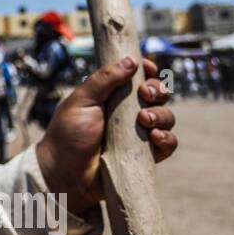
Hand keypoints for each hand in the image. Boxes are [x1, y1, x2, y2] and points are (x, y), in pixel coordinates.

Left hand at [35, 56, 176, 214]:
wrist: (65, 174)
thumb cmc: (68, 135)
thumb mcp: (82, 101)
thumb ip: (104, 80)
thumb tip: (131, 60)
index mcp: (112, 95)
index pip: (137, 77)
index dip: (147, 71)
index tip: (148, 67)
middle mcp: (128, 112)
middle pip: (158, 94)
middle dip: (157, 90)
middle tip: (145, 94)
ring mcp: (138, 134)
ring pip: (166, 117)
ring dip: (161, 114)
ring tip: (145, 119)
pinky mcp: (146, 155)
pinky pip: (168, 143)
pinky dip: (167, 138)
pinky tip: (155, 137)